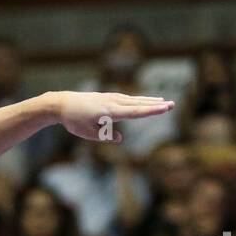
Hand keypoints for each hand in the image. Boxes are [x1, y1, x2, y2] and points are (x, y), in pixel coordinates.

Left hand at [53, 90, 173, 142]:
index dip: (151, 111)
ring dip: (151, 101)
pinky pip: (128, 99)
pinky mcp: (109, 97)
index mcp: (109, 112)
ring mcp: (111, 98)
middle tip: (173, 105)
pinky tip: (147, 100)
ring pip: (135, 100)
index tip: (164, 108)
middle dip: (156, 105)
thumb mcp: (89, 133)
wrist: (63, 103)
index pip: (134, 112)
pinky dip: (139, 100)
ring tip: (165, 103)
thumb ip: (105, 137)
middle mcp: (113, 102)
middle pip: (138, 104)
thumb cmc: (74, 121)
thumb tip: (120, 138)